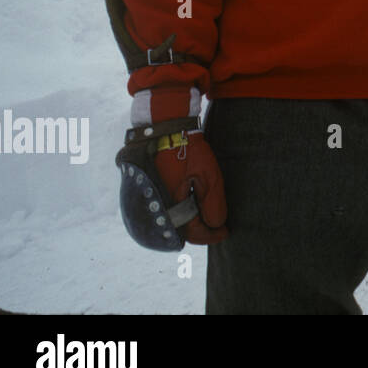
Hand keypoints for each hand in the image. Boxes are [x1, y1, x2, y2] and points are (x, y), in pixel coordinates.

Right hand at [153, 130, 227, 244]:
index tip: (225, 232)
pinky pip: (159, 213)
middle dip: (200, 231)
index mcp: (173, 209)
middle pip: (181, 231)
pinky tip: (187, 209)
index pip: (194, 233)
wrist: (166, 132)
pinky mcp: (142, 194)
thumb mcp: (209, 177)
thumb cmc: (189, 153)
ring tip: (204, 219)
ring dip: (188, 224)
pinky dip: (175, 215)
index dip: (212, 235)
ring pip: (170, 224)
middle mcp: (156, 210)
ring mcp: (146, 203)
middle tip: (216, 228)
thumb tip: (216, 225)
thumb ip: (212, 204)